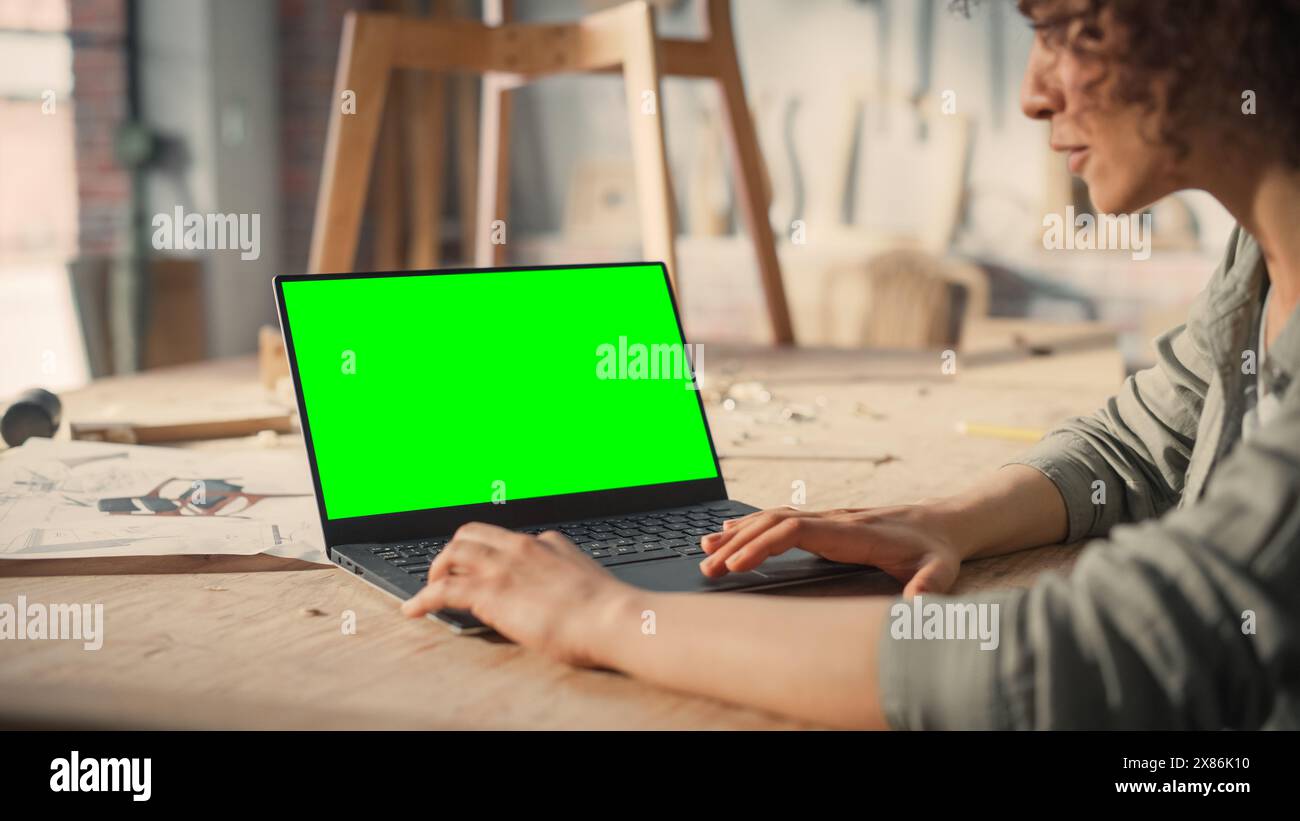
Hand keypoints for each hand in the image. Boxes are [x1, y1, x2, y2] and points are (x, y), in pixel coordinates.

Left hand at [401, 522, 637, 665]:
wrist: (611, 618)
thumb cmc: (608, 609)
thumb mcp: (586, 580)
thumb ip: (567, 575)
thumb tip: (562, 588)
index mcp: (547, 544)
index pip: (506, 539)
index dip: (487, 553)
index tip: (481, 566)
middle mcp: (521, 547)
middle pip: (472, 534)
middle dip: (453, 552)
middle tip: (447, 573)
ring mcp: (503, 567)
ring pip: (453, 553)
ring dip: (435, 570)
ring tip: (428, 589)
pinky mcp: (489, 593)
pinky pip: (443, 589)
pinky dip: (423, 598)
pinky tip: (414, 609)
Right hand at [699, 504, 963, 595]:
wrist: (944, 522)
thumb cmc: (937, 550)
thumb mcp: (941, 570)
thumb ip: (929, 588)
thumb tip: (917, 608)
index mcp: (853, 532)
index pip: (798, 530)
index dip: (764, 545)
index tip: (737, 565)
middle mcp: (835, 519)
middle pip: (775, 522)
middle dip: (738, 543)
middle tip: (708, 568)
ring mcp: (828, 518)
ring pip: (773, 518)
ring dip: (738, 533)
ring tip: (705, 551)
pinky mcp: (825, 523)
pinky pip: (780, 520)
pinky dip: (750, 526)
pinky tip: (728, 533)